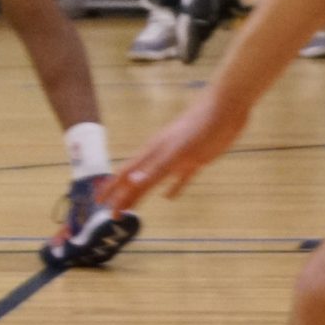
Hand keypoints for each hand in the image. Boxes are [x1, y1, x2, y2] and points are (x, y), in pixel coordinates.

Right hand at [102, 88, 251, 212]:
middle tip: (113, 216)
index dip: (113, 190)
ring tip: (133, 209)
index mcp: (151, 153)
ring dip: (141, 194)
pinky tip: (169, 196)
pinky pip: (179, 179)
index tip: (100, 204)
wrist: (224, 109)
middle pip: (136, 181)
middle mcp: (159, 156)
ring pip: (153, 181)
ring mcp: (176, 159)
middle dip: (124, 197)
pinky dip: (173, 188)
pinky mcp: (195, 161)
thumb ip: (155, 167)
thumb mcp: (177, 151)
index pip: (126, 175)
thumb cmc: (199, 127)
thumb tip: (131, 182)